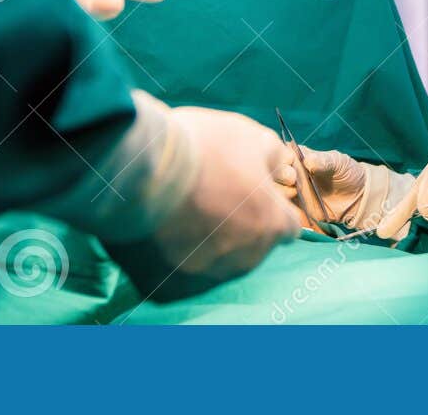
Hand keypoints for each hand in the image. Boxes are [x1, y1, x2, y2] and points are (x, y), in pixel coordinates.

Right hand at [146, 107, 298, 283]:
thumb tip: (283, 169)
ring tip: (181, 210)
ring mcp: (207, 278)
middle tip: (210, 196)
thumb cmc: (203, 150)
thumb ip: (274, 158)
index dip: (270, 205)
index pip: (286, 224)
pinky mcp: (169, 290)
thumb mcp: (250, 138)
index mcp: (271, 226)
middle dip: (238, 225)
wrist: (141, 173)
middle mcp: (246, 260)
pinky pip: (178, 275)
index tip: (249, 191)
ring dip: (206, 243)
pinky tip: (161, 230)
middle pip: (251, 245)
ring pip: (216, 263)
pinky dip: (173, 256)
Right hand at [275, 147, 408, 230]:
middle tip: (292, 180)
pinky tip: (294, 208)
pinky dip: (286, 210)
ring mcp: (291, 192)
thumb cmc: (348, 173)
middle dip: (278, 176)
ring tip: (294, 193)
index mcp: (298, 158)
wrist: (359, 198)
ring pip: (274, 192)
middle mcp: (291, 174)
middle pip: (272, 173)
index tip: (290, 166)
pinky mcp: (296, 210)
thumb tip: (308, 162)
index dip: (280, 159)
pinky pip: (284, 211)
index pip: (279, 154)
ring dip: (280, 193)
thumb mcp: (338, 163)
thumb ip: (324, 161)